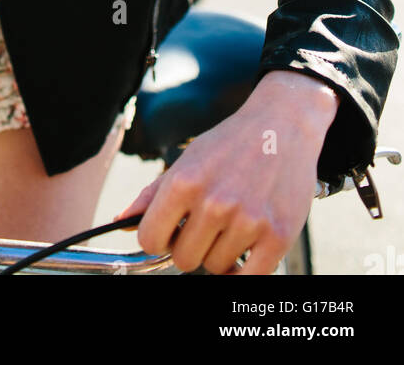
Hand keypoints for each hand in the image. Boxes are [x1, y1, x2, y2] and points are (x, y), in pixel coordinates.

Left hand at [117, 71, 339, 274]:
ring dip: (221, 253)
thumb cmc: (229, 144)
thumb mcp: (187, 160)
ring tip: (232, 224)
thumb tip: (121, 221)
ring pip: (216, 267)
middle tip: (206, 226)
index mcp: (184, 181)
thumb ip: (152, 195)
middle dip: (191, 247)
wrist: (282, 125)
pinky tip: (247, 247)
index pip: (150, 240)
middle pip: (184, 260)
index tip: (171, 232)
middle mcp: (214, 202)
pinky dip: (245, 270)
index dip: (158, 240)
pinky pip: (250, 278)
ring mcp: (248, 220)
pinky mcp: (279, 235)